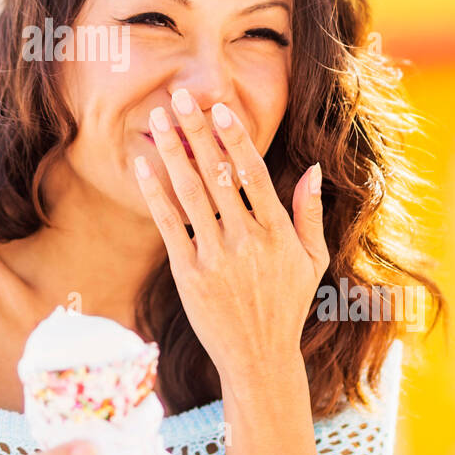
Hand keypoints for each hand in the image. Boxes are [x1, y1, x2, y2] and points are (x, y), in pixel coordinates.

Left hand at [133, 88, 328, 390]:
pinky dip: (154, 192)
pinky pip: (169, 224)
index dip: (234, 137)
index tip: (219, 107)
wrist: (258, 358)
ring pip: (190, 193)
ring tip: (157, 119)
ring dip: (172, 151)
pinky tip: (142, 164)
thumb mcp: (312, 260)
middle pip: (216, 173)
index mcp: (277, 232)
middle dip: (196, 131)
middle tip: (179, 96)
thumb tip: (311, 169)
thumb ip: (310, 213)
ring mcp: (216, 257)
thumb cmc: (286, 305)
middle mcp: (247, 240)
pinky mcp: (189, 274)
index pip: (252, 173)